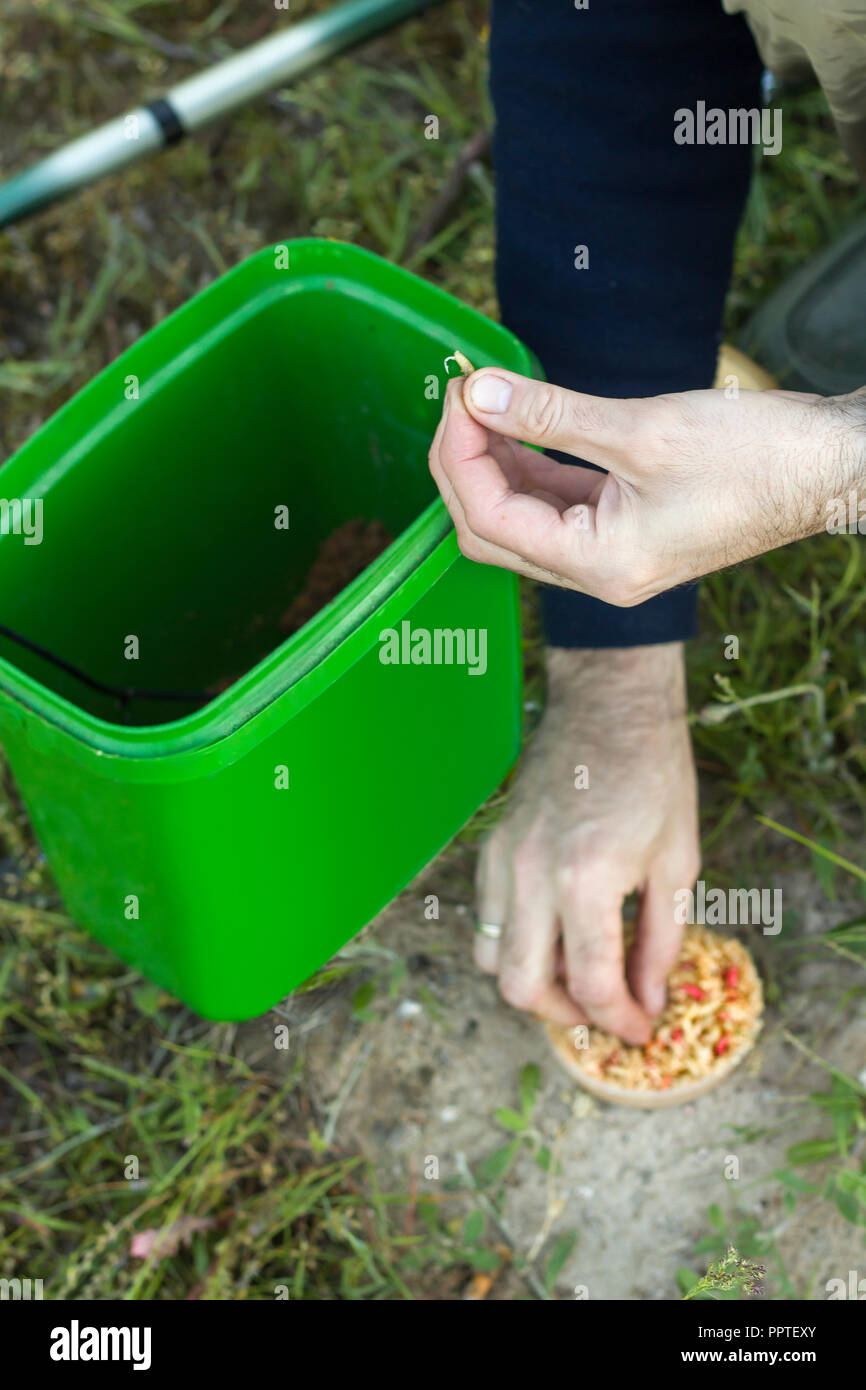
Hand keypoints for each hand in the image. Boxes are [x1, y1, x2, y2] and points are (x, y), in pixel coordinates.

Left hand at [428, 368, 865, 603]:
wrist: (826, 468)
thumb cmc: (754, 456)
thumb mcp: (642, 430)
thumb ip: (550, 415)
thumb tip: (480, 393)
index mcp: (600, 565)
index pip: (492, 521)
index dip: (461, 456)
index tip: (461, 393)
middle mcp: (597, 574)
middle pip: (492, 531)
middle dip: (464, 463)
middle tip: (461, 395)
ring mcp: (609, 556)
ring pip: (519, 517)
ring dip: (492, 461)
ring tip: (483, 400)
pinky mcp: (623, 529)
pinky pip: (554, 504)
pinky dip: (528, 464)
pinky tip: (517, 421)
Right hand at [474, 644, 699, 1043]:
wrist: (608, 705)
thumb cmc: (654, 775)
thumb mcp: (677, 863)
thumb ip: (662, 941)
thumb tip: (649, 998)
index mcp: (585, 879)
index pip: (591, 983)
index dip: (619, 1019)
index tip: (641, 1028)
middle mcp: (530, 875)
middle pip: (522, 987)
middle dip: (566, 1016)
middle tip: (603, 1010)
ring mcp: (502, 859)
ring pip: (490, 958)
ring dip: (532, 981)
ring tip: (576, 973)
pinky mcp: (491, 845)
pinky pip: (487, 917)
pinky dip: (516, 941)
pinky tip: (556, 930)